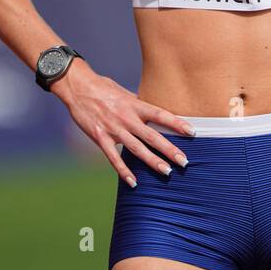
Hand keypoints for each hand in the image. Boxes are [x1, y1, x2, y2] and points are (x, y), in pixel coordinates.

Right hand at [51, 61, 194, 187]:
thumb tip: (154, 114)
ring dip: (152, 161)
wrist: (78, 87)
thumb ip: (139, 105)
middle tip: (184, 161)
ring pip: (137, 149)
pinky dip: (123, 171)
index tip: (192, 132)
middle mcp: (127, 118)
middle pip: (152, 136)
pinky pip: (114, 158)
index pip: (161, 115)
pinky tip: (133, 182)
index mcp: (135, 105)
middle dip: (169, 150)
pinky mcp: (100, 138)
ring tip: (167, 172)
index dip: (177, 123)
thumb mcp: (125, 93)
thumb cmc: (103, 88)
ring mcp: (113, 129)